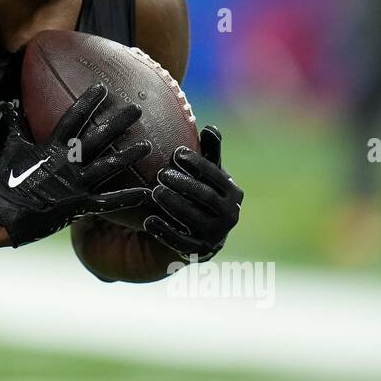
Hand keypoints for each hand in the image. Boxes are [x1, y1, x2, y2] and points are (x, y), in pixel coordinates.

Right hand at [0, 83, 153, 246]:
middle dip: (118, 122)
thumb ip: (16, 125)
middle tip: (136, 109)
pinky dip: (128, 197)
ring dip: (128, 155)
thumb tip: (11, 104)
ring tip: (147, 145)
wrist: (6, 214)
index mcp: (52, 147)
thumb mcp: (12, 148)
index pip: (73, 119)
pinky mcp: (80, 205)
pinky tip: (147, 193)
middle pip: (97, 138)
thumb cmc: (8, 180)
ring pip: (107, 166)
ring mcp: (76, 184)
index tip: (102, 88)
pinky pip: (108, 202)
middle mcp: (67, 163)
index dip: (88, 103)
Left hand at [142, 125, 242, 261]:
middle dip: (184, 184)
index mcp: (232, 192)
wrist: (195, 230)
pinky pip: (181, 243)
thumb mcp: (205, 174)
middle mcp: (230, 215)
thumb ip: (209, 152)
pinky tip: (148, 221)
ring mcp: (215, 235)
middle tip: (161, 174)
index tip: (176, 153)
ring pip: (194, 219)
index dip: (197, 163)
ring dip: (174, 205)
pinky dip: (165, 232)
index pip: (216, 175)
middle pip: (206, 197)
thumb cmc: (198, 192)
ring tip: (155, 192)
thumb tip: (211, 127)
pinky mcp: (199, 252)